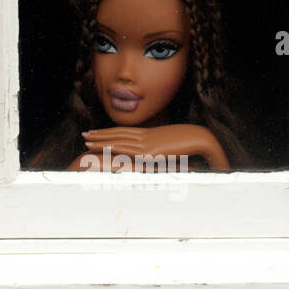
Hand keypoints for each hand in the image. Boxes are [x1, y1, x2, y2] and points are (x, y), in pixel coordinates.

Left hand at [80, 124, 229, 169]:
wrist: (204, 139)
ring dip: (100, 141)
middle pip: (118, 134)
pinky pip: (127, 152)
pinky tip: (100, 152)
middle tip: (84, 135)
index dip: (111, 132)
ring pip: (118, 141)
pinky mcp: (150, 154)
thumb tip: (164, 157)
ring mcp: (147, 144)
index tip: (99, 132)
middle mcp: (147, 137)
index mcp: (152, 135)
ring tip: (85, 141)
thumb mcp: (178, 150)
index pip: (127, 132)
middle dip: (100, 135)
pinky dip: (112, 151)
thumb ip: (168, 154)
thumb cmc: (196, 144)